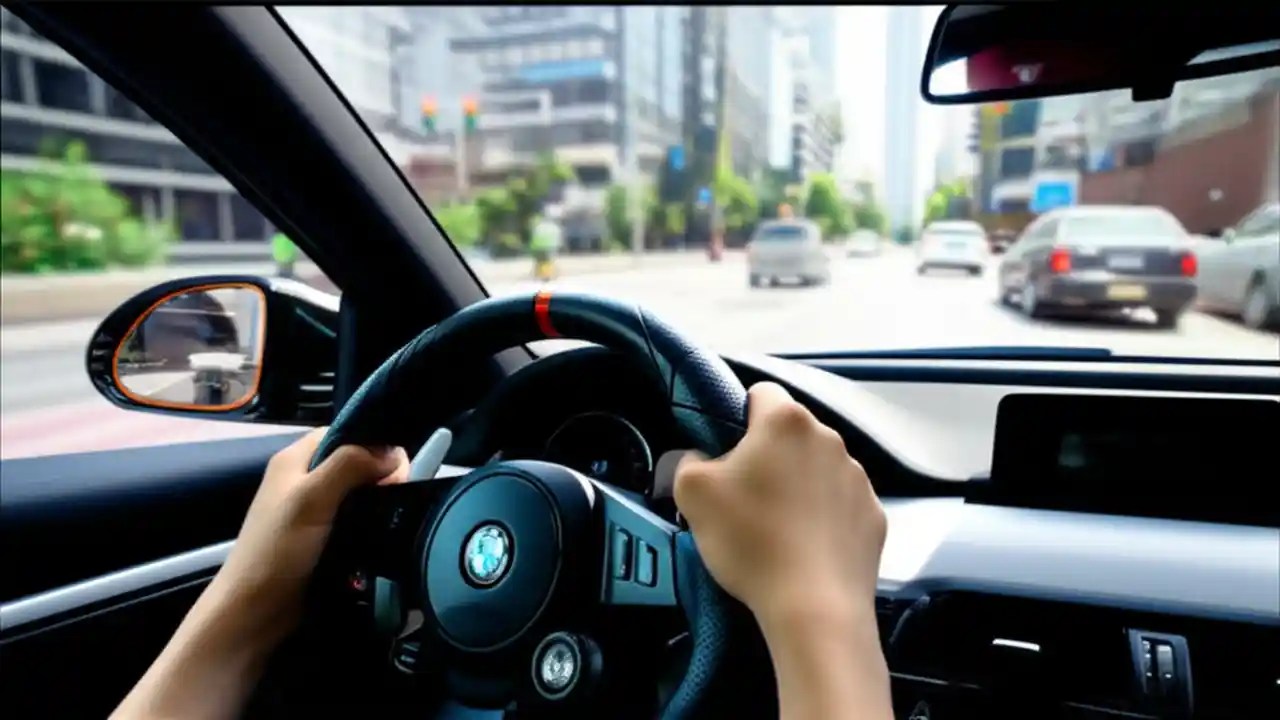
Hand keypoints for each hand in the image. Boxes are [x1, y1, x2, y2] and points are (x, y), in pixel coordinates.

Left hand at [211, 427, 408, 637]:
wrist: (255, 611)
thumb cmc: (278, 550)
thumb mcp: (311, 498)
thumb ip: (350, 466)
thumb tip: (394, 452)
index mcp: (296, 459)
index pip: (345, 432)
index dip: (374, 442)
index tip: (398, 467)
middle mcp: (305, 480)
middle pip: (356, 462)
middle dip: (382, 475)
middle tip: (398, 497)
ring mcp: (315, 511)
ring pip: (361, 493)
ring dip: (381, 502)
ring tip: (398, 516)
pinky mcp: (326, 538)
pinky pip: (359, 520)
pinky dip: (374, 524)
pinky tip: (387, 533)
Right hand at [674, 382, 886, 632]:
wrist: (814, 608)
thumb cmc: (751, 540)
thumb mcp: (693, 494)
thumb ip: (688, 461)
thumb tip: (701, 458)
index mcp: (786, 421)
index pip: (760, 392)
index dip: (738, 417)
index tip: (727, 455)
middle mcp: (830, 438)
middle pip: (790, 434)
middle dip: (769, 456)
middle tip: (745, 499)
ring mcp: (859, 478)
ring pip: (818, 469)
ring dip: (799, 486)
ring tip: (778, 530)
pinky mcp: (875, 515)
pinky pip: (841, 505)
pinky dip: (825, 518)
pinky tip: (807, 549)